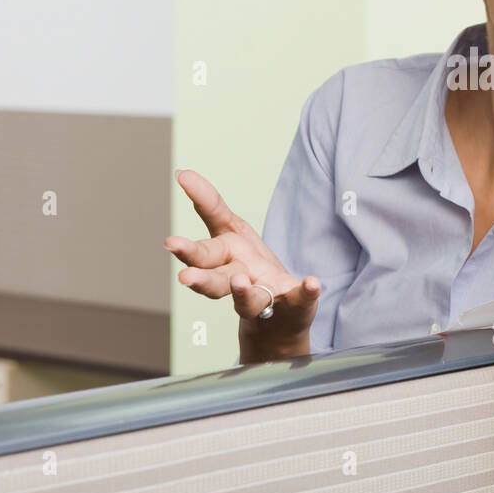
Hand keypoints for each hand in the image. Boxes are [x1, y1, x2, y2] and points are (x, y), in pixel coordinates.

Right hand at [166, 168, 318, 359]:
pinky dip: (305, 291)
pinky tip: (312, 282)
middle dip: (200, 277)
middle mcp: (237, 273)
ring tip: (241, 281)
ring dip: (241, 290)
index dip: (201, 196)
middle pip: (216, 275)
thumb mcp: (232, 232)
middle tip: (185, 277)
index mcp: (226, 249)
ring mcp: (262, 294)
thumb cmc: (248, 269)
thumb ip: (210, 206)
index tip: (183, 176)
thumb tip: (182, 172)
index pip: (213, 218)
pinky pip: (298, 299)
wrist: (275, 320)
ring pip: (245, 297)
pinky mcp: (290, 305)